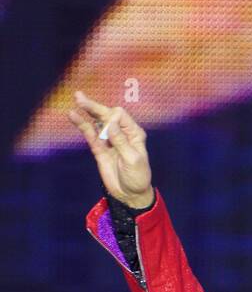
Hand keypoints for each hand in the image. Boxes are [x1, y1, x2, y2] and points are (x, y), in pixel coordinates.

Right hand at [67, 91, 153, 206]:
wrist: (130, 195)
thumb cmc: (137, 177)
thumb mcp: (132, 160)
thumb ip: (121, 142)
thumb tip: (110, 124)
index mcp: (133, 133)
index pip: (120, 115)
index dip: (112, 116)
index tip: (109, 127)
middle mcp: (120, 132)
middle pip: (106, 115)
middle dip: (94, 106)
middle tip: (79, 97)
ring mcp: (108, 140)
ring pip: (96, 122)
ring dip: (87, 111)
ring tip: (77, 100)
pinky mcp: (99, 149)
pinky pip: (90, 134)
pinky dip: (82, 125)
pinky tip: (73, 116)